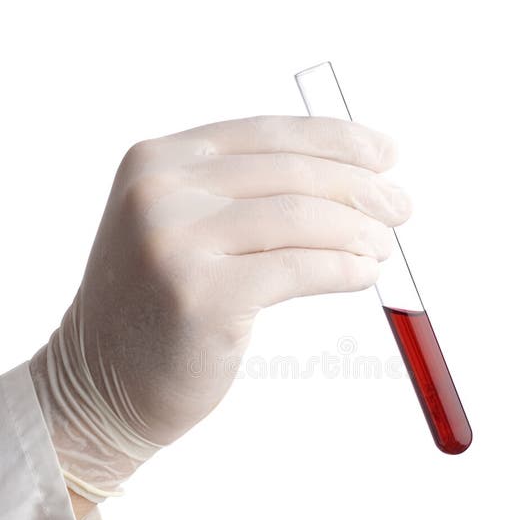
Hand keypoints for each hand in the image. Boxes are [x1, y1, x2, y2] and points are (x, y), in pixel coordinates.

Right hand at [30, 116, 409, 498]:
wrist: (100, 385)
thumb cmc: (154, 311)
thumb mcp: (179, 230)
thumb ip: (239, 195)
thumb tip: (342, 180)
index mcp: (158, 162)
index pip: (268, 134)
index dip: (336, 140)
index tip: (384, 154)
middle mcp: (161, 191)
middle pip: (291, 172)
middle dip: (361, 187)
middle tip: (401, 207)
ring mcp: (175, 242)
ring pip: (300, 218)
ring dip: (359, 230)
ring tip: (384, 246)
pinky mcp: (202, 296)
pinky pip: (299, 269)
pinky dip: (343, 268)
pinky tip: (364, 273)